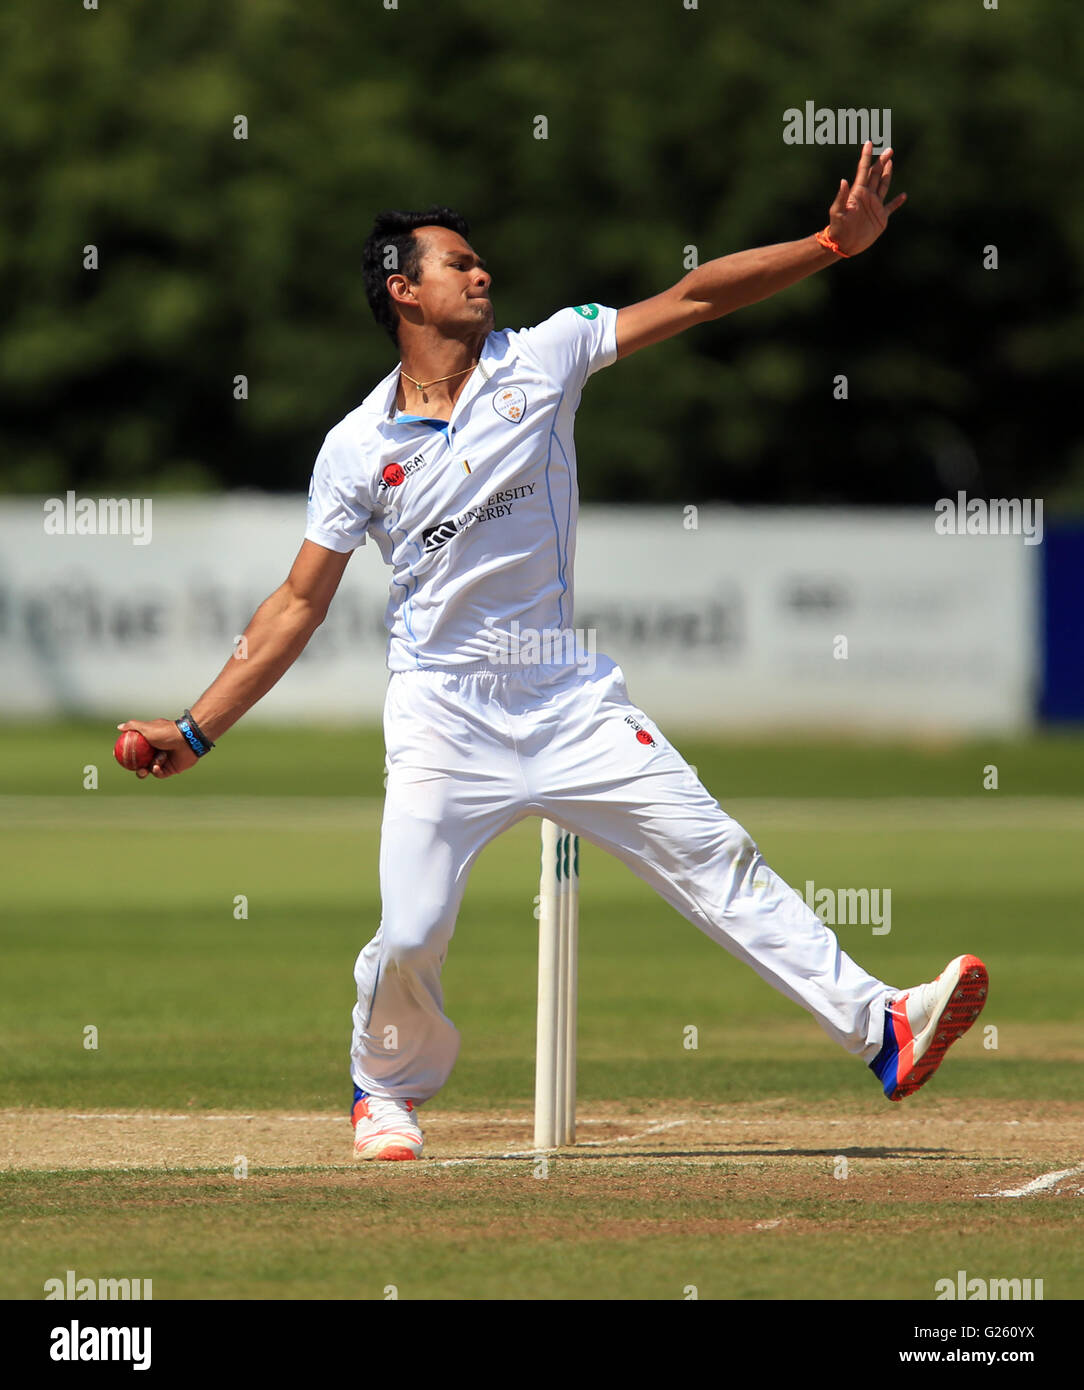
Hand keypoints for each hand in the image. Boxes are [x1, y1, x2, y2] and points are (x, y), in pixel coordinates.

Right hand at [116, 718, 199, 778]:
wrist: (187, 739)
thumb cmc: (167, 732)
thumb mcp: (147, 727)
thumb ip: (133, 726)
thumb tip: (119, 727)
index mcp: (150, 741)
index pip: (134, 748)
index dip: (125, 753)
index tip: (117, 755)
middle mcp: (156, 751)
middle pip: (141, 762)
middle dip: (135, 767)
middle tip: (132, 768)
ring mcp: (163, 760)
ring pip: (149, 769)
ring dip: (146, 770)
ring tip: (145, 770)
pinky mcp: (171, 769)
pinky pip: (160, 774)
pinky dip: (157, 770)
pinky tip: (157, 766)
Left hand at [827, 141, 905, 255]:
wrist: (843, 245)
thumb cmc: (837, 228)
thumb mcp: (837, 212)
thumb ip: (841, 197)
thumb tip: (843, 181)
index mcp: (857, 193)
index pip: (863, 171)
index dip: (866, 157)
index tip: (868, 143)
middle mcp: (867, 196)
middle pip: (876, 174)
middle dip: (882, 161)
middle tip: (889, 149)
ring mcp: (875, 206)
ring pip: (883, 185)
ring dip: (887, 174)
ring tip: (890, 161)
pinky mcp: (881, 217)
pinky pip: (891, 207)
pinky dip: (897, 202)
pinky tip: (903, 196)